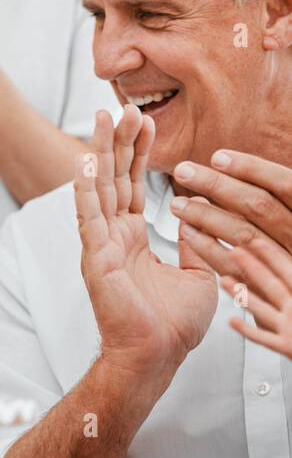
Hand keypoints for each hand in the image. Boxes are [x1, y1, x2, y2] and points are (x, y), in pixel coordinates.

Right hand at [75, 106, 216, 381]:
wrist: (156, 355)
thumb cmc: (172, 325)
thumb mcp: (200, 275)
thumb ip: (197, 243)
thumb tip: (198, 215)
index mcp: (132, 237)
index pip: (134, 185)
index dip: (139, 153)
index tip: (145, 122)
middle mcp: (113, 234)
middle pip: (114, 177)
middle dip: (120, 142)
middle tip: (124, 107)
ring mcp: (101, 243)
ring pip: (99, 187)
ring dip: (101, 153)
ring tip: (103, 119)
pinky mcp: (95, 255)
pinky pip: (89, 216)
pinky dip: (85, 189)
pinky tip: (84, 164)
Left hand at [170, 151, 291, 358]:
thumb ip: (277, 207)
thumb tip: (241, 171)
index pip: (287, 187)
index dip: (253, 170)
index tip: (217, 156)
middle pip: (260, 209)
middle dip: (218, 187)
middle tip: (183, 171)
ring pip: (246, 238)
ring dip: (208, 218)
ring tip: (177, 205)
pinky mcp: (277, 301)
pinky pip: (238, 273)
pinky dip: (211, 252)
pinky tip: (188, 236)